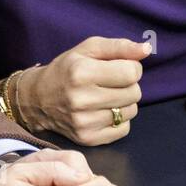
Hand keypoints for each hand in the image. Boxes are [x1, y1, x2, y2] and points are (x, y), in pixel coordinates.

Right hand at [17, 36, 149, 145]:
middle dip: (128, 85)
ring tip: (105, 97)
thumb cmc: (67, 69)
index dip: (131, 68)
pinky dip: (119, 120)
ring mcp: (84, 122)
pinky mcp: (88, 138)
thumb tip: (147, 49)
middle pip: (134, 93)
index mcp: (82, 72)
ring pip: (131, 111)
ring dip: (124, 103)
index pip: (132, 73)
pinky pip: (123, 129)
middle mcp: (82, 99)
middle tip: (110, 83)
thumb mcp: (88, 49)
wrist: (38, 99)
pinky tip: (103, 111)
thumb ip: (120, 47)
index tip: (118, 67)